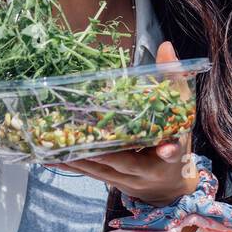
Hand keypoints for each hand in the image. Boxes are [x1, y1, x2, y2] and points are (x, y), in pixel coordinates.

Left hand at [58, 41, 199, 207]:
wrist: (170, 184)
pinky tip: (50, 158)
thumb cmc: (175, 139)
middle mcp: (148, 170)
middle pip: (124, 162)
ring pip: (101, 170)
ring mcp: (128, 179)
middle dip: (102, 155)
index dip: (168, 149)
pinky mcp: (112, 182)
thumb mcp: (181, 111)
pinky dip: (73, 165)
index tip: (167, 148)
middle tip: (79, 144)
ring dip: (78, 160)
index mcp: (171, 152)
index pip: (171, 150)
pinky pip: (91, 173)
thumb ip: (173, 80)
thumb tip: (166, 46)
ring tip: (52, 150)